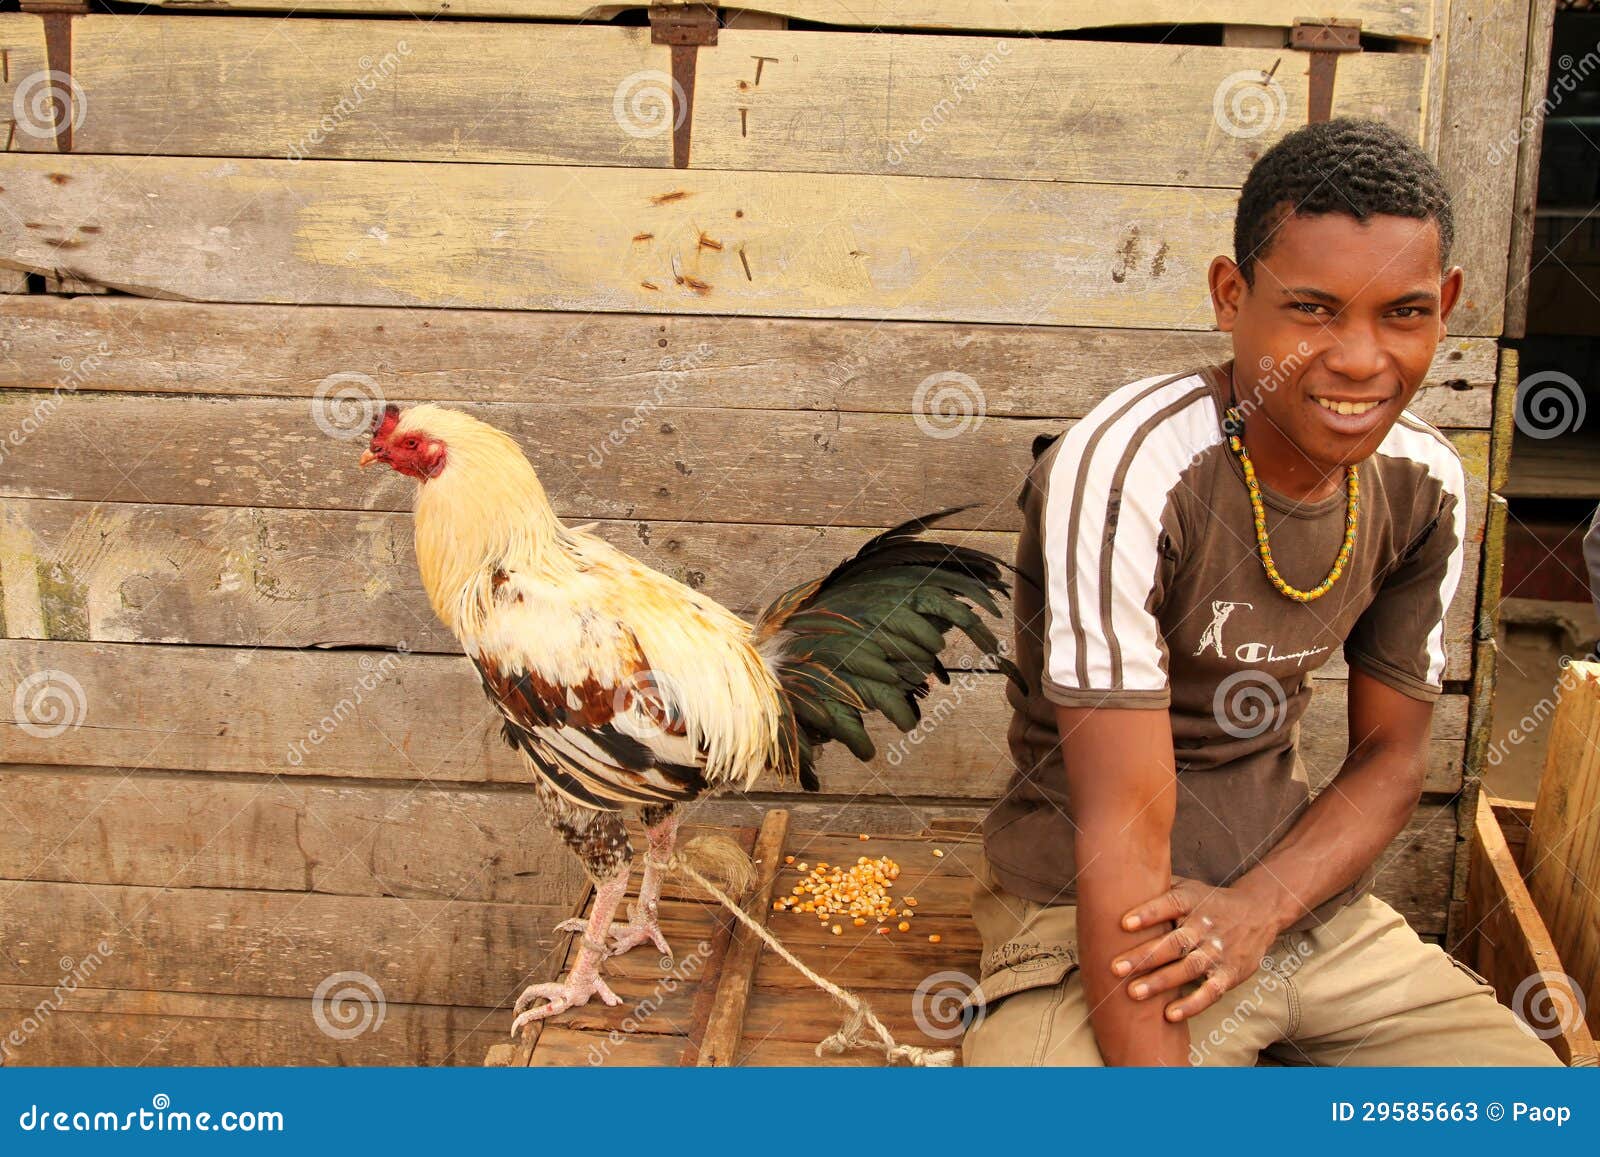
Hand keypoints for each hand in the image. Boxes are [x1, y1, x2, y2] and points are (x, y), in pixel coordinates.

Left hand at [1109, 876, 1280, 1022]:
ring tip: (1134, 992)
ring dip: (1161, 982)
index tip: (1124, 924)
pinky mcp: (1230, 973)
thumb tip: (1117, 881)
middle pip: (1174, 942)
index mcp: (1192, 901)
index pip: (1170, 905)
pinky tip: (1170, 1015)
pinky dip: (1192, 1004)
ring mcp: (1218, 951)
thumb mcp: (1188, 887)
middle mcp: (1205, 926)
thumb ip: (1158, 886)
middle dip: (1145, 956)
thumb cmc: (1209, 901)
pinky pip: (1211, 991)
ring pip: (1189, 968)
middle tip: (1116, 967)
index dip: (1148, 914)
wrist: (1258, 913)